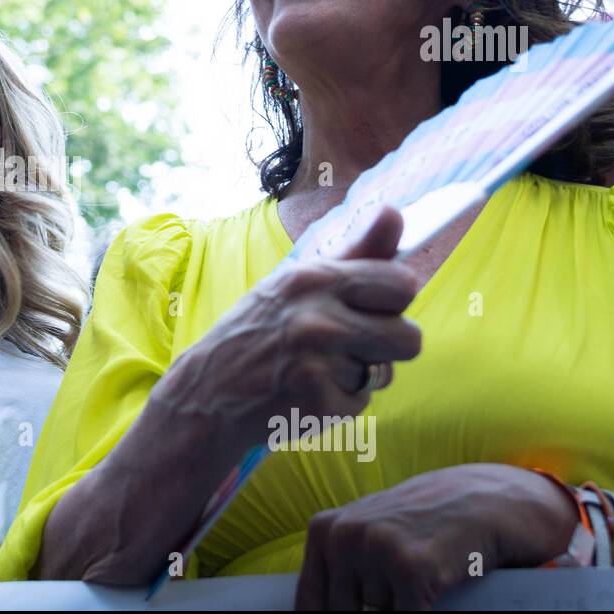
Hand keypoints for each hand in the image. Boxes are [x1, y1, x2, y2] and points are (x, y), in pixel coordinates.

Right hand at [155, 207, 421, 441]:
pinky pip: (361, 404)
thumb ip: (354, 253)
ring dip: (357, 375)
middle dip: (389, 347)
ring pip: (383, 374)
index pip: (401, 284)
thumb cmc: (255, 331)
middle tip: (351, 345)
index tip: (370, 307)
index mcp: (313, 279)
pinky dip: (338, 403)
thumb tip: (395, 210)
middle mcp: (317, 317)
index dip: (393, 301)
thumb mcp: (295, 283)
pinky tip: (303, 393)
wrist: (204, 393)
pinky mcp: (317, 402)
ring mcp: (317, 362)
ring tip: (314, 368)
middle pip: (409, 338)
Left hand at [295, 463, 580, 609]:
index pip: (310, 603)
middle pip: (343, 613)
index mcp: (324, 530)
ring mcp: (376, 549)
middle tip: (403, 586)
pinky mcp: (410, 567)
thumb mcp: (370, 534)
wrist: (488, 499)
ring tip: (426, 576)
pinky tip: (435, 599)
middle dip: (372, 612)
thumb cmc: (428, 523)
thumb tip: (319, 611)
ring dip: (402, 605)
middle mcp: (343, 536)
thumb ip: (341, 568)